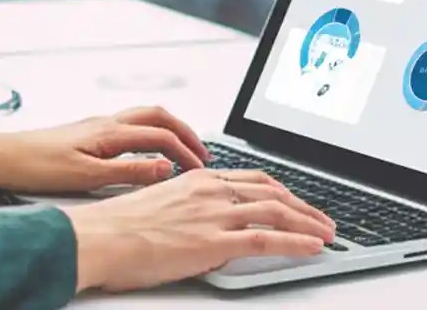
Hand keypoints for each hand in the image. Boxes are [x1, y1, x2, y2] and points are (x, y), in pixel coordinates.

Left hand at [0, 106, 212, 193]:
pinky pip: (130, 125)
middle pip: (158, 116)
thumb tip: (165, 168)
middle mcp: (107, 123)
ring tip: (182, 148)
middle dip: (185, 131)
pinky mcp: (89, 132)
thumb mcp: (88, 177)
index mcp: (110, 132)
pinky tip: (148, 150)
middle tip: (202, 152)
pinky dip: (150, 132)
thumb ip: (129, 173)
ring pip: (144, 117)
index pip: (161, 136)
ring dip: (168, 129)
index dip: (185, 152)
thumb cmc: (37, 166)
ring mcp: (98, 125)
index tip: (199, 169)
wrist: (3, 158)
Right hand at [64, 169, 335, 291]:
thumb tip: (212, 235)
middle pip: (272, 192)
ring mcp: (214, 214)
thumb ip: (193, 213)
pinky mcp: (214, 242)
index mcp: (197, 179)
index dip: (283, 191)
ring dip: (309, 223)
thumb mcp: (162, 209)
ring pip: (276, 212)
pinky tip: (313, 247)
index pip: (253, 179)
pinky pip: (267, 240)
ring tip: (327, 234)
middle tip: (323, 220)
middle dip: (304, 206)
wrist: (98, 239)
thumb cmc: (119, 229)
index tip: (298, 202)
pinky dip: (296, 242)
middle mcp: (210, 190)